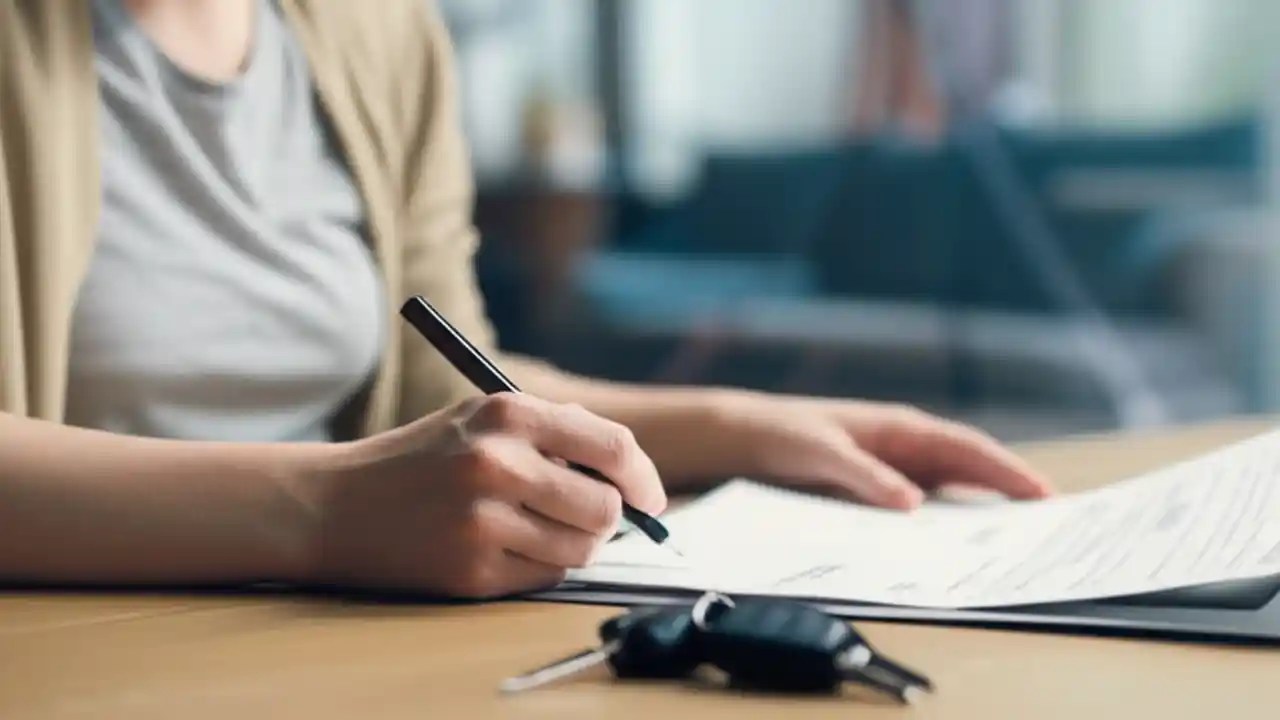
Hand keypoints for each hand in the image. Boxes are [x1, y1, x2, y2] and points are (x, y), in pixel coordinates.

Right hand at [299, 393, 665, 597]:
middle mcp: (498, 463)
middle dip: (607, 518)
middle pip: (604, 507)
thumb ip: (555, 433)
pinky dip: (539, 566)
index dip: (644, 478)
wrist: (334, 504)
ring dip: (573, 544)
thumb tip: (630, 476)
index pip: (613, 446)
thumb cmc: (422, 460)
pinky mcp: (472, 570)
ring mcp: (484, 520)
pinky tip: (502, 547)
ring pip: (581, 548)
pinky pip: (546, 576)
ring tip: (533, 528)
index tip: (651, 499)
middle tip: (585, 517)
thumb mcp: (482, 419)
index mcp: (508, 413)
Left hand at [703, 393, 1052, 509]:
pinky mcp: (881, 485)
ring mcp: (897, 465)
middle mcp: (906, 444)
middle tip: (1053, 525)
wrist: (746, 437)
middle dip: (1011, 492)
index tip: (1045, 495)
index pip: (967, 448)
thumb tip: (912, 504)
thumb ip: (864, 475)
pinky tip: (956, 548)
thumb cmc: (785, 434)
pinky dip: (947, 520)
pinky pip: (925, 503)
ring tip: (1017, 542)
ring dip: (983, 509)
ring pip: (952, 488)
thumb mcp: (820, 453)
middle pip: (971, 468)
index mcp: (901, 427)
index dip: (1008, 471)